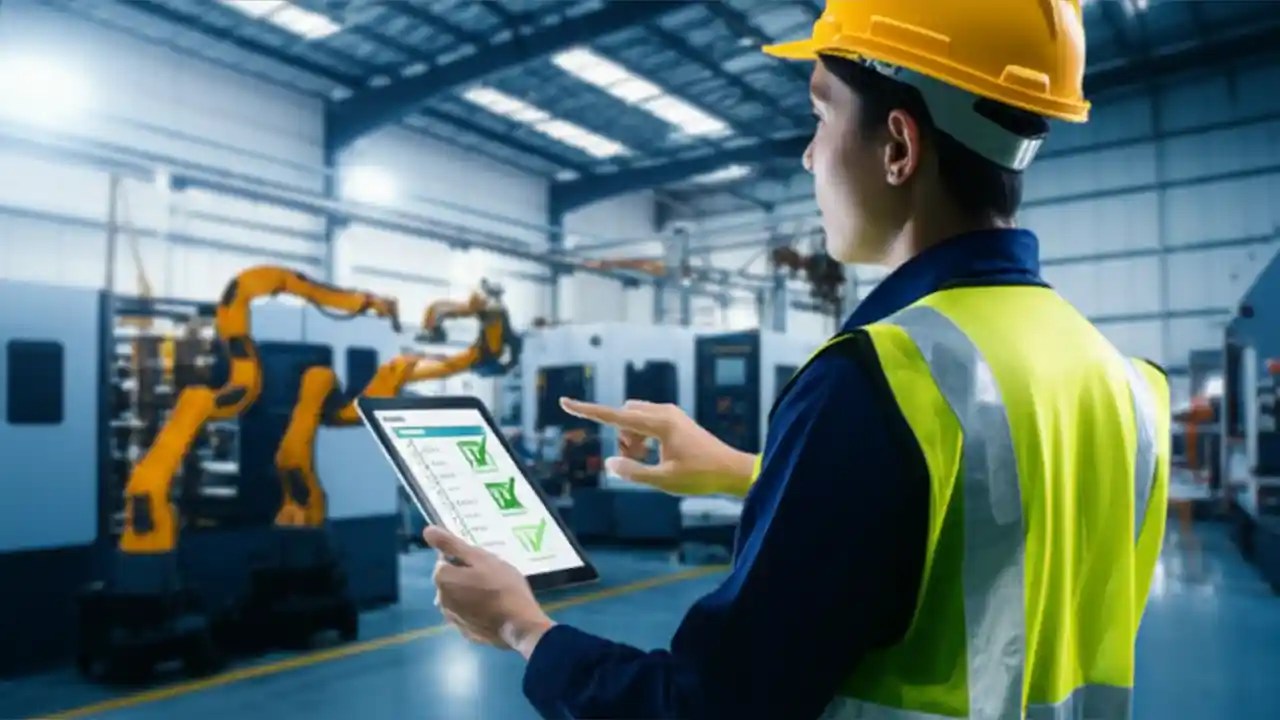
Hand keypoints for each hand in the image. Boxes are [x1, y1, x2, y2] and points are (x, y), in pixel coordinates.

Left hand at [423, 526, 554, 656]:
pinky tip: (493, 609)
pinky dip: (475, 610)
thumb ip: (452, 544)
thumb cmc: (502, 586)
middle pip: (450, 579)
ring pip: (457, 597)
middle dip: (465, 575)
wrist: (519, 624)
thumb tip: (427, 531)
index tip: (483, 562)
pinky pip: (466, 614)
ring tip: (493, 593)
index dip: (464, 558)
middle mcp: (441, 599)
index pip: (445, 559)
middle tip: (491, 575)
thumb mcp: (480, 558)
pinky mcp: (465, 632)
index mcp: (443, 579)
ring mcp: (453, 619)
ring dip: (469, 593)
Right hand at [559, 397, 756, 496]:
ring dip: (631, 439)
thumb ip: (634, 472)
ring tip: (648, 462)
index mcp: (660, 423)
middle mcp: (664, 412)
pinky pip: (645, 422)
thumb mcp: (664, 480)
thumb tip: (610, 463)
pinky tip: (655, 457)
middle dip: (620, 438)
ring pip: (634, 419)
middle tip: (636, 461)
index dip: (587, 410)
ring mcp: (670, 414)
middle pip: (624, 417)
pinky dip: (641, 438)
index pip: (615, 415)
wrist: (731, 470)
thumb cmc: (700, 476)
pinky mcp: (674, 420)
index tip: (565, 402)